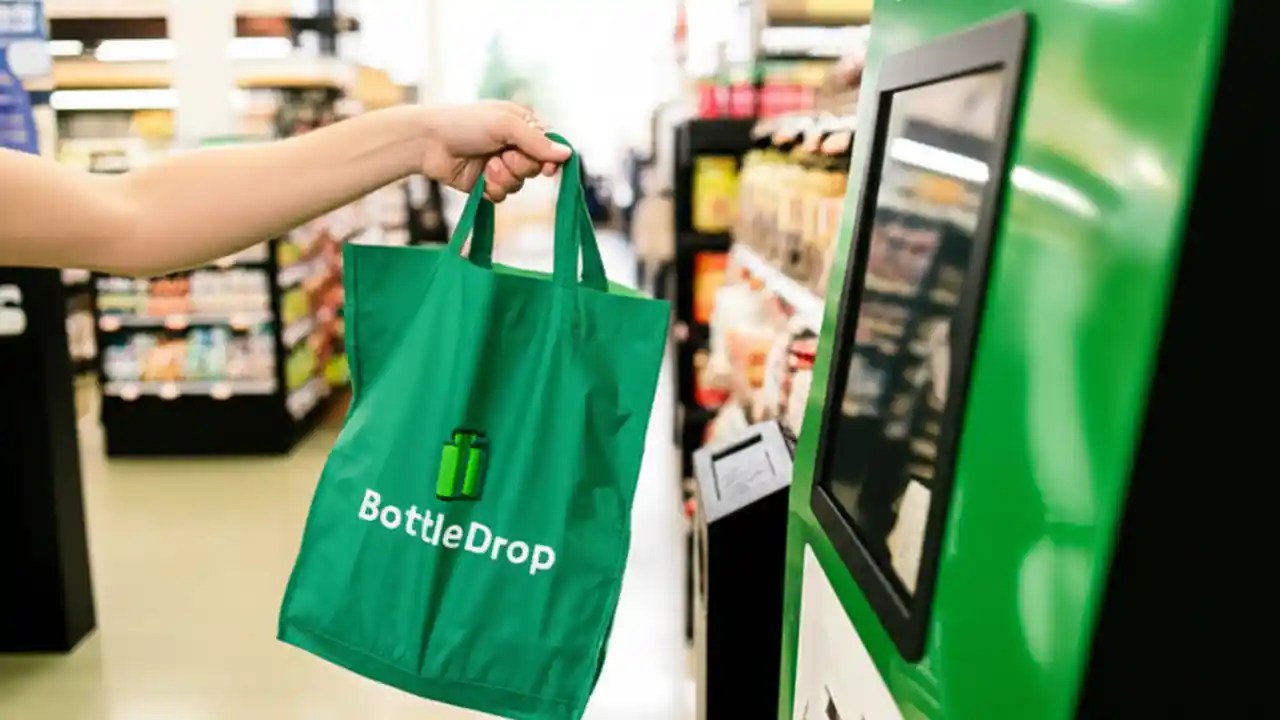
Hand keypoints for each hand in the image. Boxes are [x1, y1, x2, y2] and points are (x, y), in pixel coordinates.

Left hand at [421, 101, 571, 202]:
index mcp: (520, 125)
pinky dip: (493, 190)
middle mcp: (512, 146)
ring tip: (487, 167)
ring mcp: (499, 166)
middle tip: (502, 156)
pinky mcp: (486, 184)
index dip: (550, 159)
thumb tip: (568, 155)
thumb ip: (537, 142)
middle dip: (520, 166)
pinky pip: (503, 195)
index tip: (548, 168)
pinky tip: (480, 180)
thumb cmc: (464, 124)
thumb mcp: (504, 125)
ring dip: (504, 178)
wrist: (427, 143)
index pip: (548, 146)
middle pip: (536, 167)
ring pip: (520, 184)